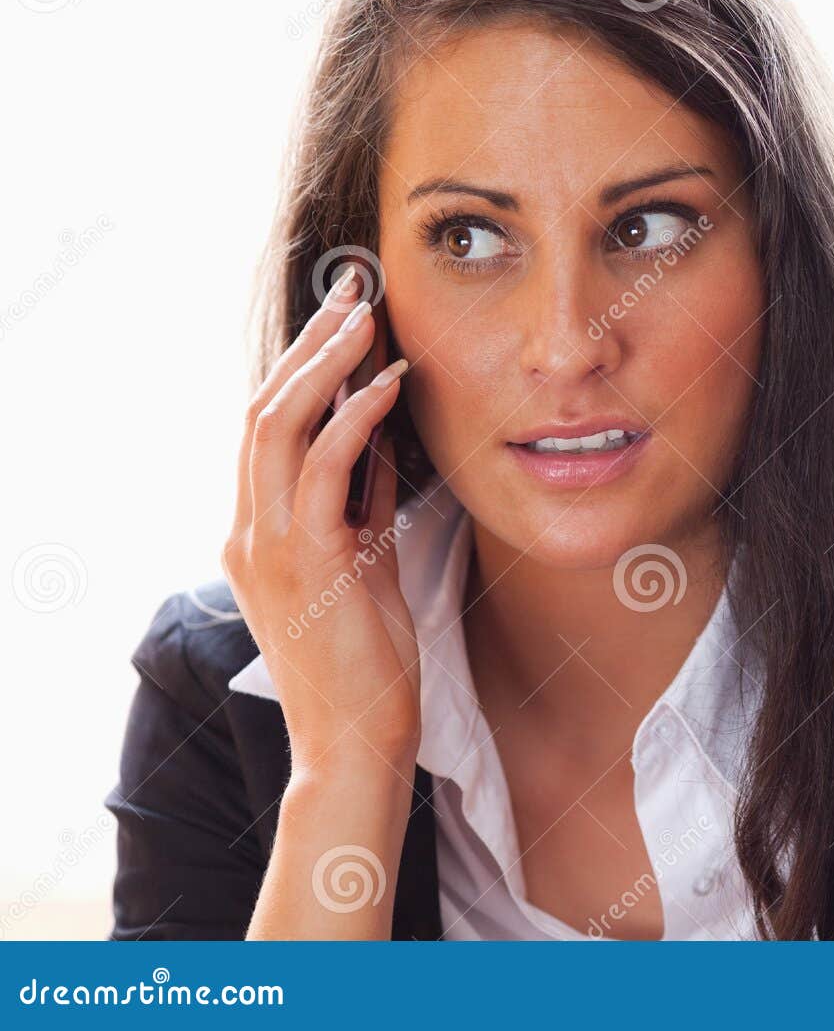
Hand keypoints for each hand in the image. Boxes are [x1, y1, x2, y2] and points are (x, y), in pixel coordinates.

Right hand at [221, 268, 419, 777]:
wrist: (356, 741)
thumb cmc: (366, 660)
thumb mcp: (364, 561)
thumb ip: (363, 500)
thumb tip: (383, 434)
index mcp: (258, 530)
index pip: (269, 427)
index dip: (304, 365)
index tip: (346, 317)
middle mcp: (248, 530)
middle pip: (264, 411)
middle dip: (310, 344)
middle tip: (354, 290)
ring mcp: (268, 546)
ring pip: (278, 428)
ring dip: (324, 364)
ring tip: (366, 315)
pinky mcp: (306, 563)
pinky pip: (321, 472)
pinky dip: (353, 420)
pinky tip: (387, 384)